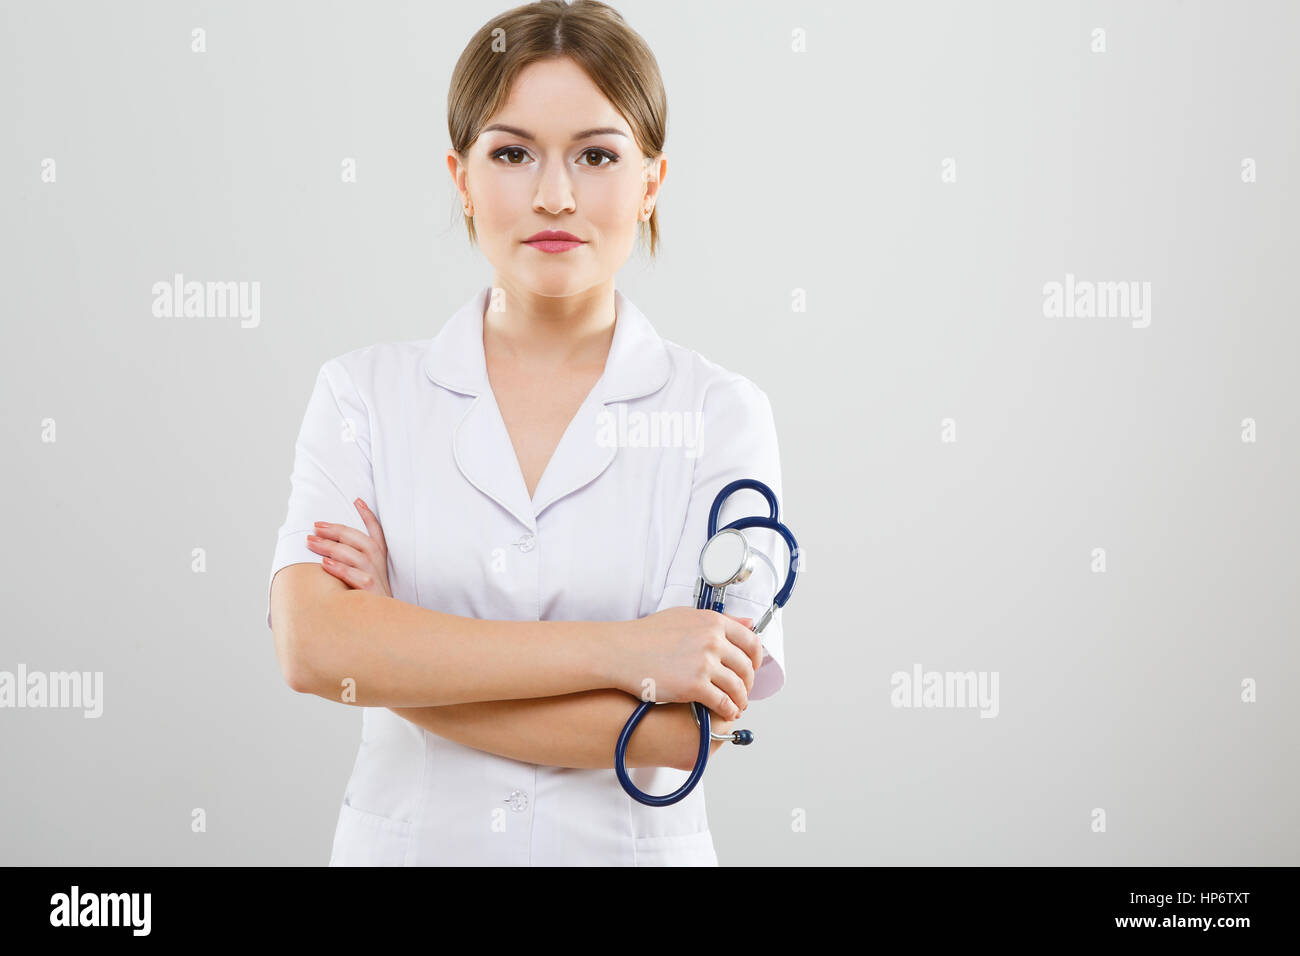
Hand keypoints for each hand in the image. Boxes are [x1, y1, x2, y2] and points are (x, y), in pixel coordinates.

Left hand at [306, 497, 391, 597]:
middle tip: (316, 525)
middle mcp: (379, 565)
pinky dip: (339, 568)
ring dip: (331, 546)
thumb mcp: (368, 576)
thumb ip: (355, 561)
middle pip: (360, 539)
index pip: (377, 532)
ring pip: (355, 555)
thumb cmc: (370, 598)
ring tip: (311, 541)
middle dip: (336, 530)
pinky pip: (354, 576)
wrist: (384, 626)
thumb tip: (328, 549)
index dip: (368, 515)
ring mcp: (376, 577)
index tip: (357, 499)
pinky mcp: (371, 591)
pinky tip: (324, 563)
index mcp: (380, 558)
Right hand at [613, 607, 760, 719]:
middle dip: (748, 683)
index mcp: (713, 622)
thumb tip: (747, 623)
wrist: (621, 651)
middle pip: (746, 667)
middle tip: (743, 690)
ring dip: (740, 700)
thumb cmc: (647, 635)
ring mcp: (704, 663)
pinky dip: (728, 710)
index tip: (753, 668)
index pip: (751, 642)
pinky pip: (722, 702)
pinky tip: (725, 712)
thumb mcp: (686, 616)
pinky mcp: (694, 686)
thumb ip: (719, 620)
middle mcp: (712, 640)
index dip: (756, 659)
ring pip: (737, 687)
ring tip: (736, 705)